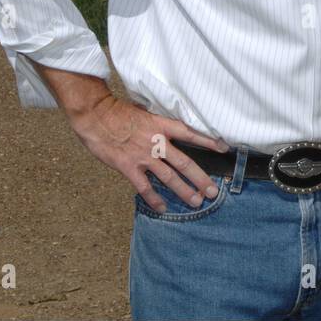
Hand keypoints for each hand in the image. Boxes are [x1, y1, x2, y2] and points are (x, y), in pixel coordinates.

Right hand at [70, 94, 230, 212]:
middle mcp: (157, 142)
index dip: (209, 141)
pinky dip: (155, 198)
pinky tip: (163, 207)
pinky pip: (145, 187)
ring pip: (169, 177)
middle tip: (213, 191)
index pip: (191, 134)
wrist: (95, 116)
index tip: (224, 148)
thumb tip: (171, 132)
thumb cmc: (118, 113)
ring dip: (184, 191)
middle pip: (185, 162)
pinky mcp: (128, 167)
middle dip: (201, 178)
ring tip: (196, 202)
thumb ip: (158, 125)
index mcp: (162, 125)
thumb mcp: (144, 114)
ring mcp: (143, 156)